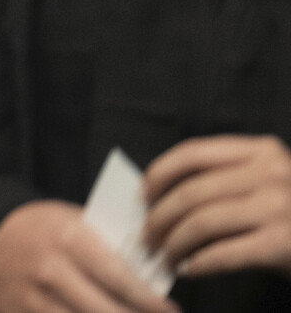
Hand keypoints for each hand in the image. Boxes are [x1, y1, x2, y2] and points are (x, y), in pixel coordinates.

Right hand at [0, 199, 174, 312]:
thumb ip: (109, 245)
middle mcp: (51, 272)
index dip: (149, 300)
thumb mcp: (73, 221)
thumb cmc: (39, 228)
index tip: (170, 311)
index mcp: (67, 240)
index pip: (118, 277)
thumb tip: (152, 274)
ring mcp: (33, 299)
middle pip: (106, 311)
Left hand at [145, 134, 290, 278]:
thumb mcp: (268, 183)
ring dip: (173, 243)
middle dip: (159, 218)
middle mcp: (272, 174)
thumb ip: (227, 179)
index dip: (159, 175)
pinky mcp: (282, 244)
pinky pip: (223, 253)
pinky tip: (189, 269)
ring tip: (164, 256)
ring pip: (201, 222)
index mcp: (263, 151)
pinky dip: (198, 263)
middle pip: (191, 192)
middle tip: (146, 238)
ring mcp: (279, 208)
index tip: (143, 197)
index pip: (193, 153)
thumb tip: (160, 196)